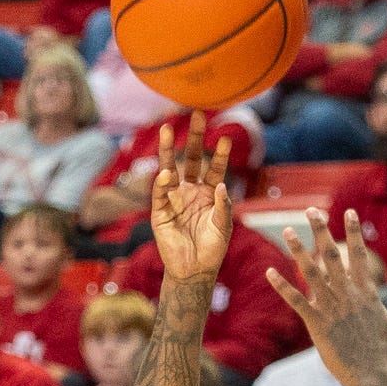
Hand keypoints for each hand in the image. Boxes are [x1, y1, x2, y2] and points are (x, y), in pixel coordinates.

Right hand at [146, 119, 234, 285]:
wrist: (194, 271)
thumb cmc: (212, 249)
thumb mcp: (223, 225)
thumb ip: (223, 205)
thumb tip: (220, 184)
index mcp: (208, 193)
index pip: (214, 168)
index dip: (220, 154)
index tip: (226, 137)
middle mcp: (191, 191)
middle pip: (191, 159)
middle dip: (194, 138)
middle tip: (198, 115)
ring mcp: (174, 199)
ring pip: (171, 169)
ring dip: (169, 150)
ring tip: (167, 129)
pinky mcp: (160, 212)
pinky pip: (160, 194)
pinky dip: (163, 183)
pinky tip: (167, 172)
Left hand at [264, 209, 386, 385]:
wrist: (374, 377)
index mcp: (367, 292)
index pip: (359, 255)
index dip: (353, 232)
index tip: (348, 212)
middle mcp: (348, 294)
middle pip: (332, 255)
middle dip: (321, 230)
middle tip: (311, 211)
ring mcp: (331, 308)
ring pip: (311, 272)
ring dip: (298, 250)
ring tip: (288, 231)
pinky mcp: (316, 324)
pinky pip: (295, 301)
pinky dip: (282, 286)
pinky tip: (269, 272)